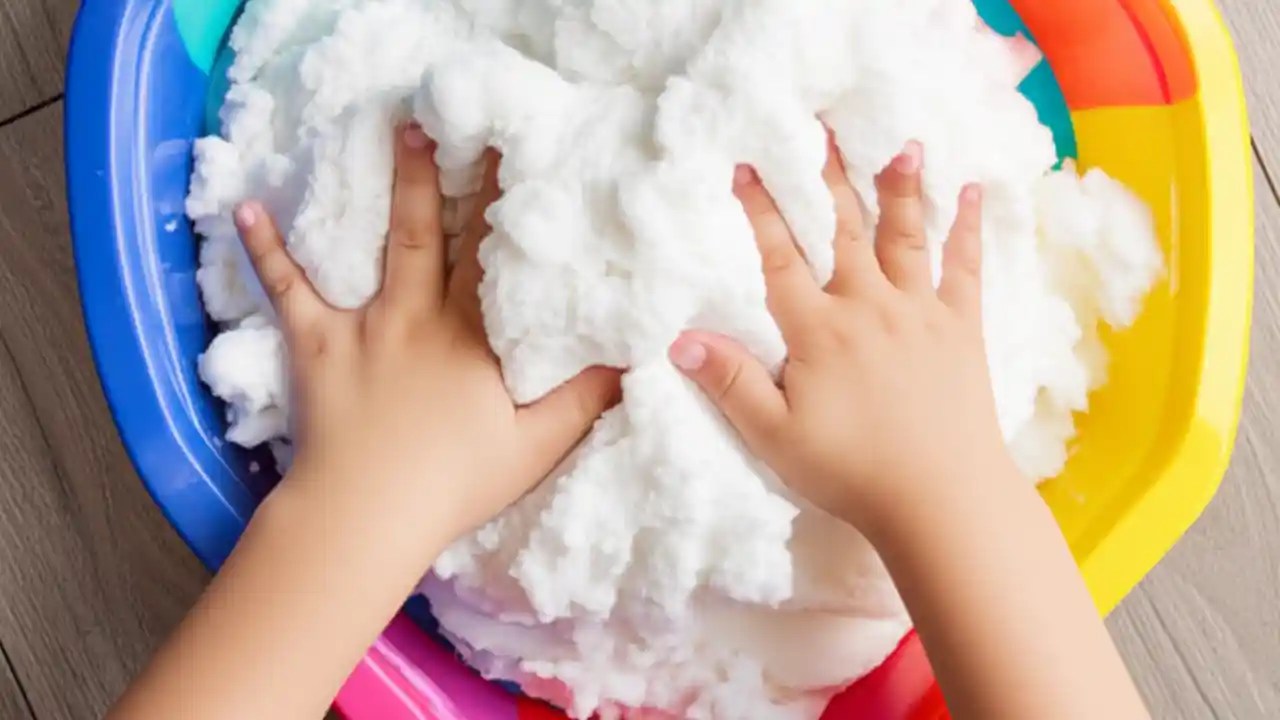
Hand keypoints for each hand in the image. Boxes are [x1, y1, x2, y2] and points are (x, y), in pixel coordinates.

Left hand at [233, 124, 620, 547]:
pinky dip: (266, 250)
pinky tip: (245, 208)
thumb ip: (583, 399)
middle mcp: (422, 316)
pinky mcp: (317, 345)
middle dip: (451, 176)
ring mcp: (367, 325)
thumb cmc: (453, 483)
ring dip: (393, 187)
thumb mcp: (535, 446)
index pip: (496, 262)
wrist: (365, 515)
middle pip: (440, 234)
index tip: (522, 160)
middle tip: (453, 119)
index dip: (510, 209)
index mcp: (474, 339)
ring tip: (397, 130)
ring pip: (385, 245)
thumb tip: (633, 357)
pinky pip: (289, 290)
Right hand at [669, 141, 1009, 533]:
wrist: (942, 497)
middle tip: (822, 131)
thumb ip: (730, 383)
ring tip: (902, 145)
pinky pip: (966, 266)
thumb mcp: (774, 436)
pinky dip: (970, 228)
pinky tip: (974, 193)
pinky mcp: (962, 328)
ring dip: (901, 188)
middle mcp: (869, 306)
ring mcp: (920, 312)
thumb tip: (679, 340)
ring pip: (906, 236)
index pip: (781, 258)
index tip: (747, 167)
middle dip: (829, 179)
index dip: (761, 212)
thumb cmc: (852, 471)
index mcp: (818, 330)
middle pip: (844, 231)